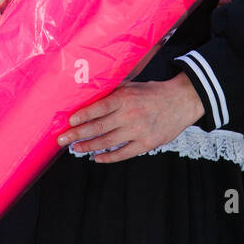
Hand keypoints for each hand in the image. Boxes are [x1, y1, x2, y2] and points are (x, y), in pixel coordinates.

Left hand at [56, 72, 204, 162]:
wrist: (182, 102)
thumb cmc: (153, 92)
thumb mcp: (133, 86)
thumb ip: (114, 91)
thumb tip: (90, 94)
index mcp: (125, 98)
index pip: (99, 108)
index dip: (83, 115)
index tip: (69, 121)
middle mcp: (130, 115)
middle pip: (99, 127)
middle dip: (77, 134)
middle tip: (62, 140)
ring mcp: (138, 131)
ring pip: (108, 142)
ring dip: (89, 146)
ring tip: (76, 148)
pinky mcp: (146, 144)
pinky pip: (123, 154)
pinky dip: (108, 157)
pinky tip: (96, 158)